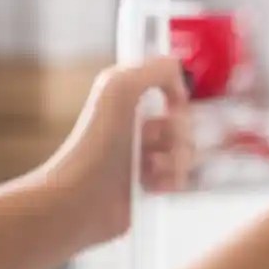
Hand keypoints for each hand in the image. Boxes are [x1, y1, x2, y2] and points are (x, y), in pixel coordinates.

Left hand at [37, 58, 193, 248]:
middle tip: (155, 145)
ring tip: (150, 170)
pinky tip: (152, 186)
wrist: (80, 199)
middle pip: (186, 122)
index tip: (175, 108)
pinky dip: (171, 181)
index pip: (173, 87)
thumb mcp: (119, 89)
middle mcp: (137, 123)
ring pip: (187, 151)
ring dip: (175, 161)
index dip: (179, 98)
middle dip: (179, 135)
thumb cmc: (95, 145)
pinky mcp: (149, 183)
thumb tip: (179, 72)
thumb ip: (154, 70)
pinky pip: (181, 177)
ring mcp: (144, 154)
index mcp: (129, 98)